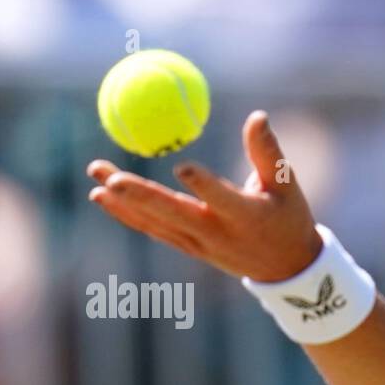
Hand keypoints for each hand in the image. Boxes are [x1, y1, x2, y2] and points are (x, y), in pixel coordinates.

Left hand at [87, 110, 323, 281]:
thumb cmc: (288, 219)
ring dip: (123, 201)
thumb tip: (257, 115)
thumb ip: (267, 152)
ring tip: (96, 174)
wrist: (284, 268)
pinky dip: (127, 214)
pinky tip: (102, 196)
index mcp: (246, 216)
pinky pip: (153, 229)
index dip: (204, 185)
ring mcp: (200, 244)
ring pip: (155, 222)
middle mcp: (218, 233)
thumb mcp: (286, 185)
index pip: (223, 199)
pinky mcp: (188, 247)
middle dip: (142, 196)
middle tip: (112, 179)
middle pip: (174, 214)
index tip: (183, 167)